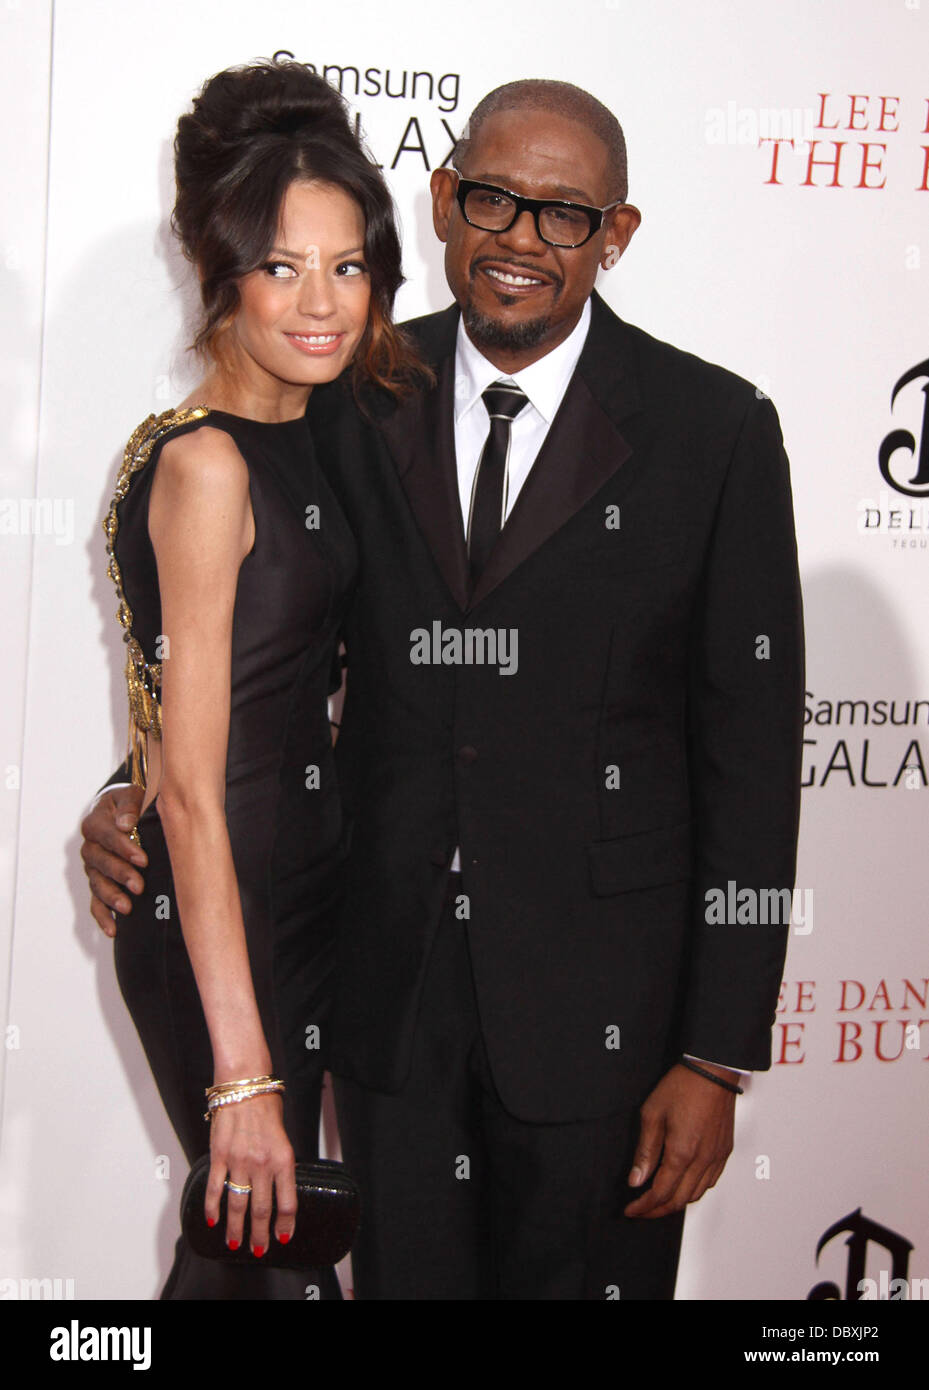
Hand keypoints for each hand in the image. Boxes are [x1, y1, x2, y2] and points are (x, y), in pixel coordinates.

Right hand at [80, 786, 145, 937]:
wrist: (122, 813)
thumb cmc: (131, 804)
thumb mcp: (131, 796)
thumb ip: (130, 806)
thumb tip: (126, 823)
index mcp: (95, 823)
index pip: (107, 836)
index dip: (124, 848)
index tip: (143, 859)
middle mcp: (90, 847)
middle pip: (101, 863)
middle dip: (120, 875)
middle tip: (139, 886)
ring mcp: (93, 868)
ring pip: (97, 884)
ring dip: (111, 896)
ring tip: (127, 908)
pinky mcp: (99, 884)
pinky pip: (95, 903)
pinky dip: (102, 917)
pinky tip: (113, 930)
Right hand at [204, 1092, 296, 1255]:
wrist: (245, 1084)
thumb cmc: (266, 1106)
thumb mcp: (283, 1136)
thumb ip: (279, 1163)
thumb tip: (275, 1189)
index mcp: (284, 1158)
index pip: (287, 1202)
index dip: (285, 1224)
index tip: (283, 1237)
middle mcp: (262, 1163)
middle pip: (262, 1209)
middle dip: (260, 1234)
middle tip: (258, 1249)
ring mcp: (239, 1160)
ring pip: (238, 1203)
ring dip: (236, 1227)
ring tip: (235, 1242)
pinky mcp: (219, 1155)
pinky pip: (215, 1187)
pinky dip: (213, 1206)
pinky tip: (213, 1219)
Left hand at [623, 1062, 736, 1217]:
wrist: (713, 1071)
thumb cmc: (682, 1086)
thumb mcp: (652, 1114)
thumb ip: (645, 1151)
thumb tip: (636, 1180)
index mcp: (682, 1153)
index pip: (660, 1193)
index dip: (643, 1206)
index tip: (630, 1209)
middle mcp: (702, 1160)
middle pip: (679, 1201)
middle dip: (657, 1210)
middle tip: (640, 1210)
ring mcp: (717, 1157)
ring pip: (696, 1195)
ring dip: (676, 1202)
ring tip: (658, 1200)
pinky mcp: (725, 1151)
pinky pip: (710, 1182)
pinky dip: (694, 1191)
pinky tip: (682, 1185)